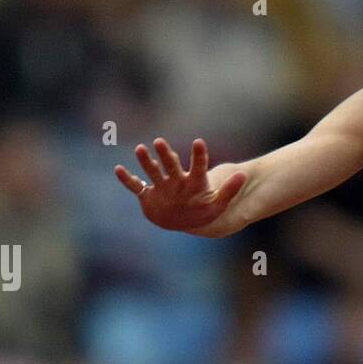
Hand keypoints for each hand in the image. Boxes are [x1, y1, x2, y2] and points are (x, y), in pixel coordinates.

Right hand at [114, 138, 246, 234]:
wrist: (183, 221)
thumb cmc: (202, 212)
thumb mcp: (218, 205)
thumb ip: (230, 191)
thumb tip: (244, 175)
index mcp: (194, 182)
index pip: (198, 166)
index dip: (198, 155)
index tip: (199, 142)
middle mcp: (176, 181)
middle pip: (171, 165)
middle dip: (166, 155)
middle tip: (160, 142)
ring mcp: (162, 187)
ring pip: (153, 172)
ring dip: (146, 162)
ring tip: (140, 149)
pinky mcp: (149, 196)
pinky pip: (136, 187)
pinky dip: (127, 180)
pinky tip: (118, 169)